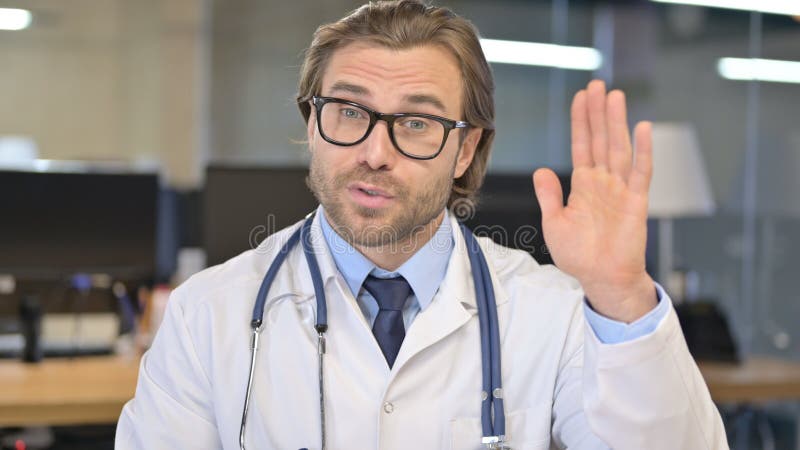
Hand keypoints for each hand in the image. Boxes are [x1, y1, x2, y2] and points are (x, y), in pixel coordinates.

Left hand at [532, 80, 656, 322]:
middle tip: (597, 84)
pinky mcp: (637, 203)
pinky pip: (641, 172)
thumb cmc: (580, 256)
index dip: (580, 122)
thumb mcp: (555, 224)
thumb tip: (540, 170)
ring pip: (619, 149)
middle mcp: (604, 182)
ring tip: (614, 97)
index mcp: (584, 186)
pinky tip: (643, 128)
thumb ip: (549, 196)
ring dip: (617, 123)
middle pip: (601, 140)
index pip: (582, 146)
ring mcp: (621, 190)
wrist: (602, 279)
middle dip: (598, 113)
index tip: (580, 97)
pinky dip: (643, 151)